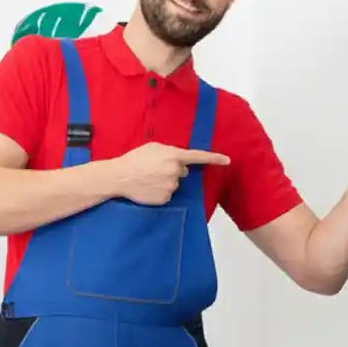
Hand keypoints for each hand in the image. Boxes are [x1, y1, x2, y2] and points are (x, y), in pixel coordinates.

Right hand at [111, 142, 229, 204]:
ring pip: (175, 184)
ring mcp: (171, 187)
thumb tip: (181, 163)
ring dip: (166, 181)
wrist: (119, 176)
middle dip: (174, 170)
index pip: (199, 156)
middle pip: (183, 172)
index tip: (228, 161)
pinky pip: (168, 194)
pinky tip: (148, 187)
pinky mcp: (165, 199)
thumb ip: (171, 152)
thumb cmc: (135, 159)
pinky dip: (160, 191)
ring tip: (148, 177)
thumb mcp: (154, 147)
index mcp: (174, 156)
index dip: (215, 158)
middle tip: (155, 168)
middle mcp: (176, 172)